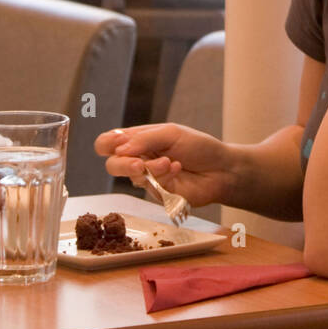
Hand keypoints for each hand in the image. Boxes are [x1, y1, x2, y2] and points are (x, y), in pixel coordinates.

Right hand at [94, 123, 232, 208]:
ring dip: (150, 168)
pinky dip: (164, 176)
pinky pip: (151, 188)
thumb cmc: (198, 146)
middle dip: (124, 164)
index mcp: (138, 141)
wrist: (221, 168)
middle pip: (112, 165)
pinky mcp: (158, 195)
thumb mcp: (171, 133)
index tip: (118, 142)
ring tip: (169, 162)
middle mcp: (139, 160)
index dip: (107, 143)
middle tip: (140, 163)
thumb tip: (119, 150)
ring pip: (132, 178)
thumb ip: (144, 139)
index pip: (108, 143)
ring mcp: (147, 179)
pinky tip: (177, 168)